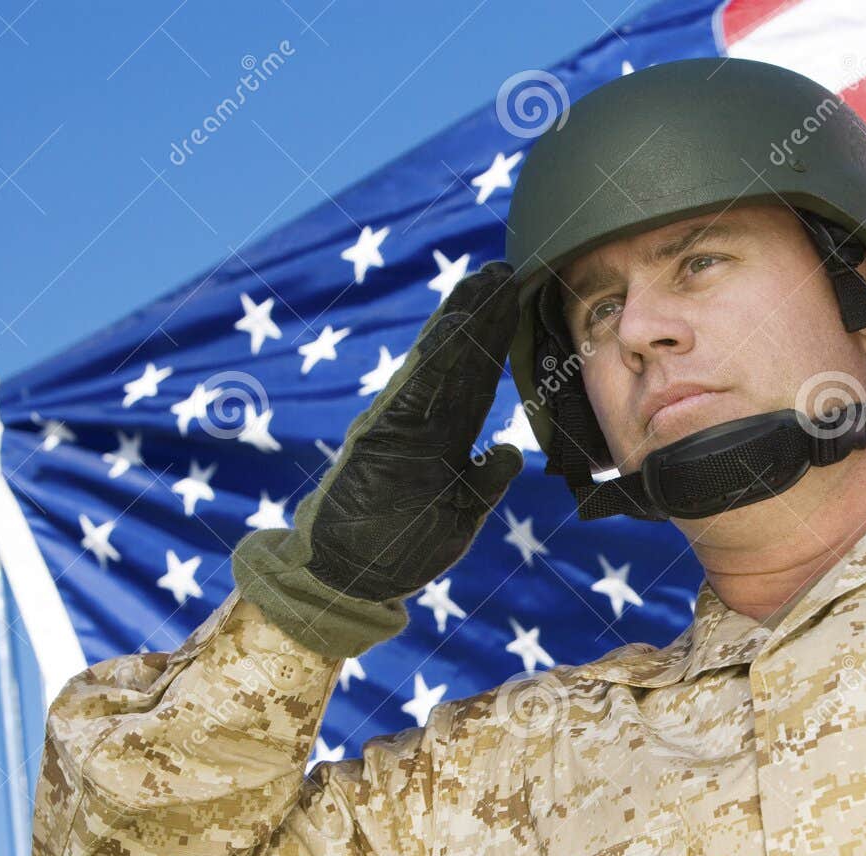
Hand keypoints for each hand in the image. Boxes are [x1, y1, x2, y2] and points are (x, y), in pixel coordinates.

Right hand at [231, 261, 522, 656]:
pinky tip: (458, 323)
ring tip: (487, 280)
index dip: (494, 341)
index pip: (474, 379)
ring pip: (439, 362)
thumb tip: (511, 454)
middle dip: (482, 314)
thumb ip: (485, 482)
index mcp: (440, 438)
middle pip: (458, 358)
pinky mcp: (384, 434)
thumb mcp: (461, 514)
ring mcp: (399, 423)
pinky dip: (439, 355)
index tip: (515, 302)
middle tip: (505, 269)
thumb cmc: (400, 547)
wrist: (350, 577)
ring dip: (465, 320)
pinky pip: (418, 387)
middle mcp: (419, 421)